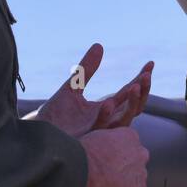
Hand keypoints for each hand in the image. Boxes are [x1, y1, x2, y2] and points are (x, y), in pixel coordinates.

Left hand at [35, 44, 153, 139]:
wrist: (37, 135)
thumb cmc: (54, 115)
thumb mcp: (72, 87)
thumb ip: (86, 70)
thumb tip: (99, 45)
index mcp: (106, 109)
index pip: (129, 93)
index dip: (141, 79)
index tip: (150, 64)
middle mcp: (107, 122)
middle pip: (134, 108)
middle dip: (142, 93)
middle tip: (146, 76)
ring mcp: (99, 132)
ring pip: (124, 121)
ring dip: (131, 104)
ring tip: (133, 86)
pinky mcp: (87, 140)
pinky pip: (101, 130)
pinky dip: (106, 116)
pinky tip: (108, 103)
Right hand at [80, 126, 148, 186]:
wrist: (80, 166)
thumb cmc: (79, 153)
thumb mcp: (92, 139)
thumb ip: (102, 147)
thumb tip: (96, 159)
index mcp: (130, 137)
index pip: (125, 155)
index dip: (111, 168)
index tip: (100, 175)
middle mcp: (140, 154)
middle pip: (129, 174)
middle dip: (113, 185)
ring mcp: (141, 175)